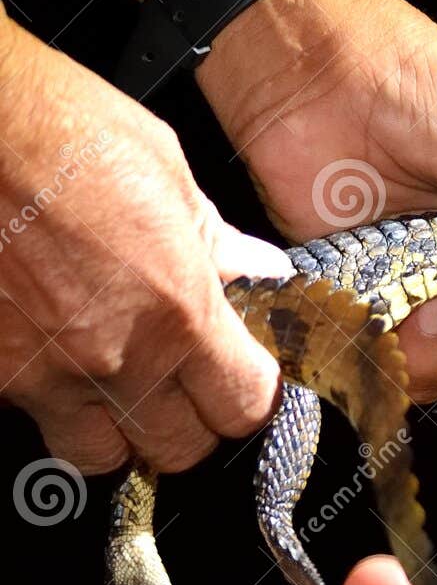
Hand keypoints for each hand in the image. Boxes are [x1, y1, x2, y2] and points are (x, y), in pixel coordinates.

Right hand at [0, 17, 287, 473]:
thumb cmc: (58, 130)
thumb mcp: (168, 174)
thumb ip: (216, 242)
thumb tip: (258, 267)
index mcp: (177, 314)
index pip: (242, 405)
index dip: (248, 395)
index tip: (243, 376)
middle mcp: (111, 358)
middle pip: (176, 449)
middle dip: (187, 423)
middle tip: (183, 384)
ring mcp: (38, 373)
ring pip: (97, 453)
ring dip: (113, 429)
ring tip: (115, 382)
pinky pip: (29, 415)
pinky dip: (45, 397)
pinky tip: (50, 351)